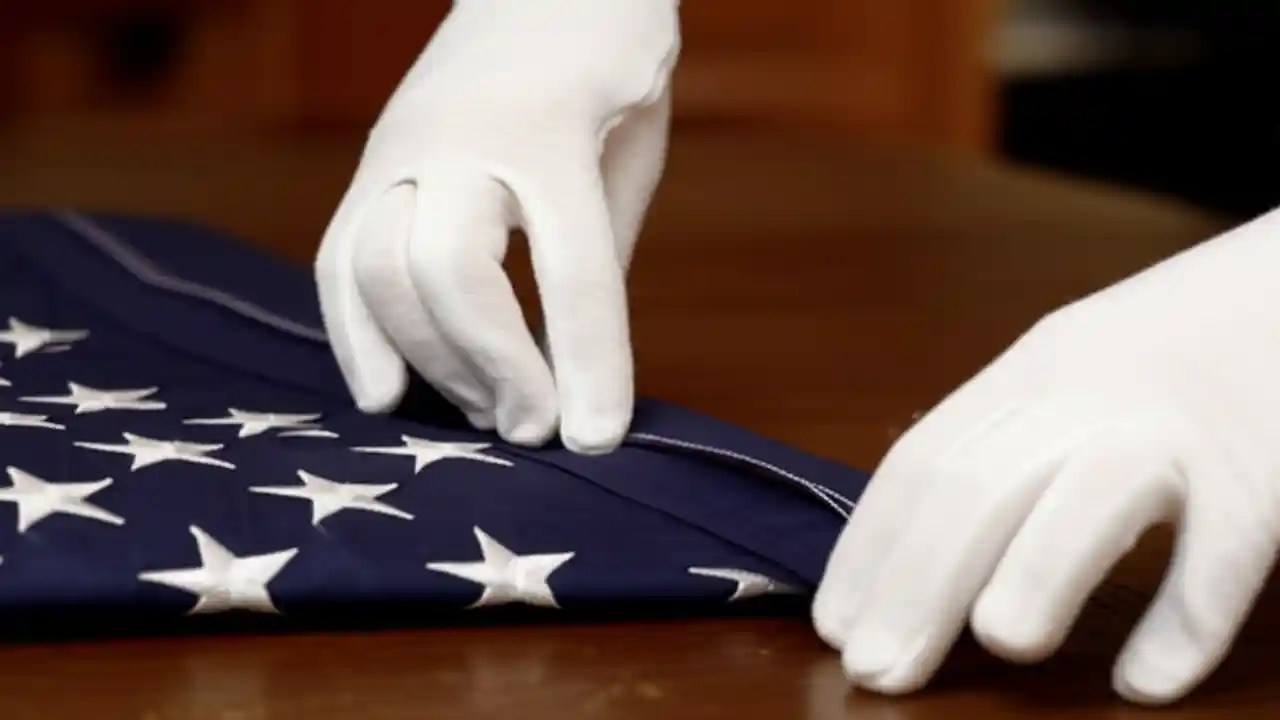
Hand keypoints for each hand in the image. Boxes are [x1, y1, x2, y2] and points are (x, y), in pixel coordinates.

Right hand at [316, 0, 679, 453]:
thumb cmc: (607, 61)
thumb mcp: (632, 152)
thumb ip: (595, 254)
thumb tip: (565, 366)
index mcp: (553, 130)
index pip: (570, 266)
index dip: (587, 363)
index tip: (594, 440)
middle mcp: (461, 136)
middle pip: (449, 271)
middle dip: (493, 366)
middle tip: (534, 429)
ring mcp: (401, 146)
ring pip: (377, 272)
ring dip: (429, 362)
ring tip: (481, 414)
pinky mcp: (370, 163)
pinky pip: (339, 260)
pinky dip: (357, 335)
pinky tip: (387, 393)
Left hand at [813, 207, 1279, 703]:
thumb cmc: (1175, 346)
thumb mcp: (1074, 369)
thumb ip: (1006, 440)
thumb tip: (915, 549)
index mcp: (1030, 371)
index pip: (922, 461)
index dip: (869, 549)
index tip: (832, 625)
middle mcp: (1089, 392)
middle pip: (980, 484)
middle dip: (916, 584)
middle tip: (873, 672)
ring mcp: (1177, 428)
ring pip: (1091, 496)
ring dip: (1037, 575)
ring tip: (996, 649)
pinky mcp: (1261, 471)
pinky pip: (1223, 554)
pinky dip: (1183, 624)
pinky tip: (1142, 683)